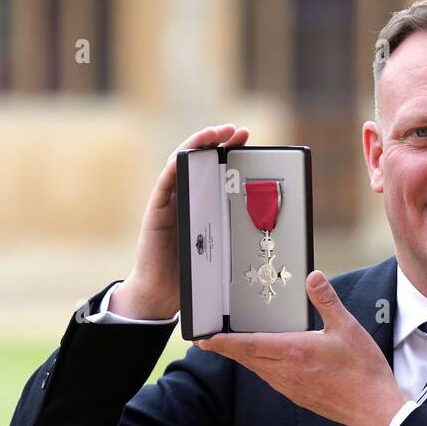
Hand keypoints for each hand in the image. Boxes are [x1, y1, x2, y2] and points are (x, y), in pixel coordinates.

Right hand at [111, 123, 249, 320]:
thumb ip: (235, 236)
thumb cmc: (192, 276)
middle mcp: (185, 196)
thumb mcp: (222, 252)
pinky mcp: (156, 209)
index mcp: (203, 204)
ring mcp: (170, 201)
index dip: (230, 150)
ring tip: (216, 132)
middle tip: (238, 130)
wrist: (160, 294)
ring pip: (183, 163)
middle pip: (201, 159)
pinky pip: (166, 182)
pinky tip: (187, 154)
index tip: (247, 138)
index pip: (217, 169)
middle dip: (219, 140)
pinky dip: (176, 165)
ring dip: (198, 144)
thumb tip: (270, 231)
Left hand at [194, 272, 405, 425]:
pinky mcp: (299, 397)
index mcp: (293, 351)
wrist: (373, 408)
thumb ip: (326, 300)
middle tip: (208, 341)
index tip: (203, 339)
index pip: (247, 345)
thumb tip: (312, 277)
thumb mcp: (347, 327)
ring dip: (244, 358)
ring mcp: (290, 387)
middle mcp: (286, 372)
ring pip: (258, 370)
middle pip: (246, 358)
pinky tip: (267, 363)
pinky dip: (262, 369)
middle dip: (226, 348)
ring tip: (234, 348)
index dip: (222, 342)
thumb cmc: (362, 371)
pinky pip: (272, 380)